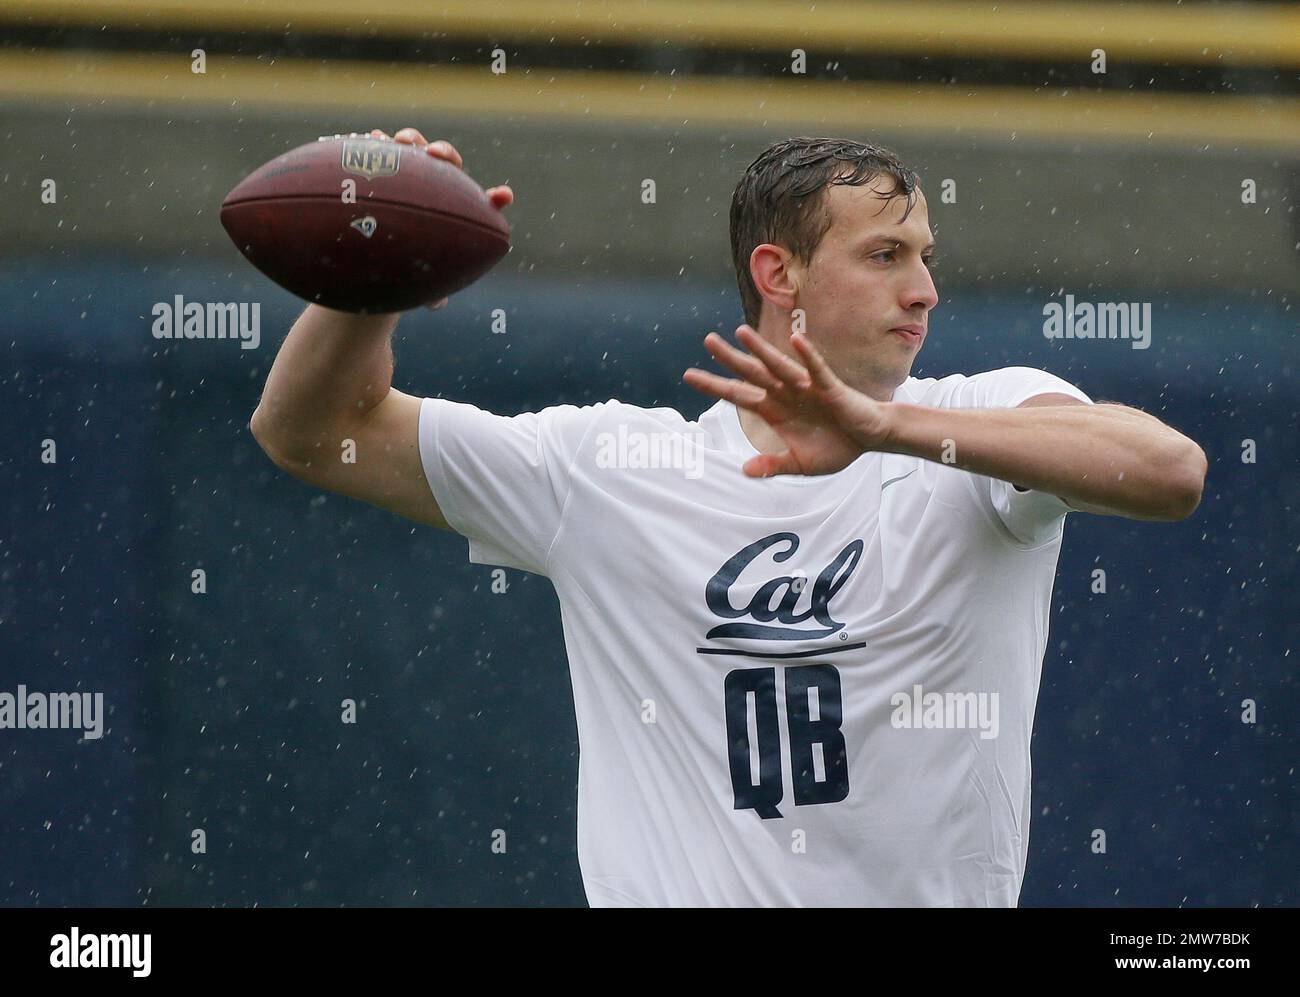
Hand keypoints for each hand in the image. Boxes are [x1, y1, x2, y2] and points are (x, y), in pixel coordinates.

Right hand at [370, 127, 513, 310]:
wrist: (379, 248)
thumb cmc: (409, 265)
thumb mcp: (422, 280)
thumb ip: (432, 291)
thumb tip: (436, 305)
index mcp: (455, 210)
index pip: (481, 202)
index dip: (495, 199)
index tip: (504, 197)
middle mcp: (436, 184)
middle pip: (447, 162)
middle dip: (444, 154)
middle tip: (434, 155)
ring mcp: (410, 171)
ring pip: (415, 147)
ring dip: (411, 140)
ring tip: (401, 143)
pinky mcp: (383, 165)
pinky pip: (381, 149)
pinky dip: (377, 143)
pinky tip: (367, 141)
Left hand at [682, 325, 895, 476]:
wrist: (869, 440)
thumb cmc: (835, 447)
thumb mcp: (800, 464)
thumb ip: (774, 465)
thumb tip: (744, 471)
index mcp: (774, 410)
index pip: (738, 395)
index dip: (715, 386)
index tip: (689, 376)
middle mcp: (785, 394)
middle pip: (752, 373)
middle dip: (730, 359)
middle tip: (707, 340)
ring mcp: (806, 387)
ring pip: (779, 365)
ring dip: (761, 350)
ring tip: (741, 332)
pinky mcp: (830, 387)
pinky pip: (817, 369)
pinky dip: (807, 356)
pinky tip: (796, 341)